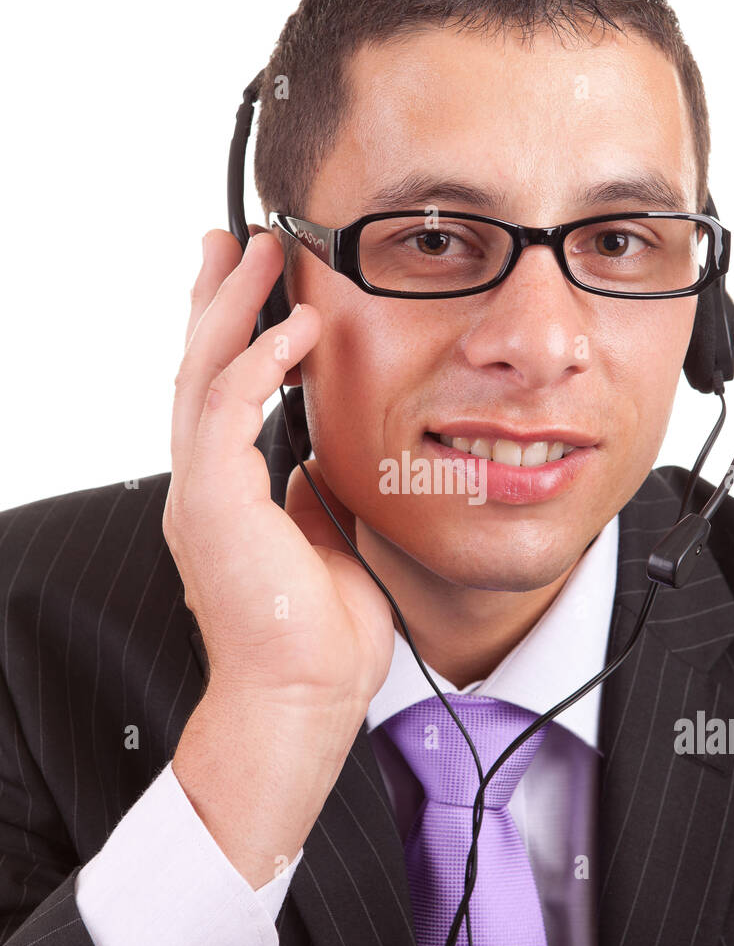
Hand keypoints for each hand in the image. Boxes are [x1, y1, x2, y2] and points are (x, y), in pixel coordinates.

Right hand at [163, 227, 394, 885]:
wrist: (302, 703)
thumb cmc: (318, 642)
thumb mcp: (325, 546)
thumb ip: (313, 498)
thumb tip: (320, 464)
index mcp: (225, 498)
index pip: (218, 397)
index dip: (232, 337)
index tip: (257, 289)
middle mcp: (202, 489)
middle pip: (196, 371)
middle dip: (216, 301)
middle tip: (238, 243)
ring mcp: (200, 496)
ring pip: (200, 377)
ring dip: (231, 310)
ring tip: (260, 254)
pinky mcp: (211, 505)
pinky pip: (224, 413)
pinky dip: (257, 363)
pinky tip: (294, 329)